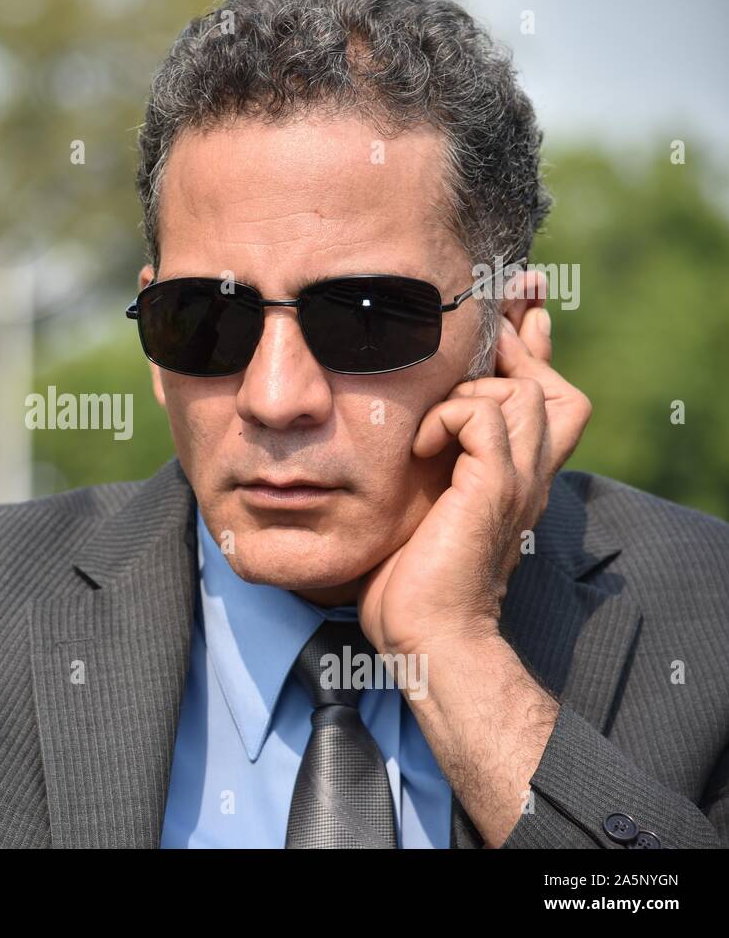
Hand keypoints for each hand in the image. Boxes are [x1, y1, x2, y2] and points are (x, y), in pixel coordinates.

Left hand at [357, 293, 591, 656]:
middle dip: (513, 348)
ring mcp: (517, 480)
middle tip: (476, 340)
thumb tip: (398, 428)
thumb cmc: (410, 583)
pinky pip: (482, 415)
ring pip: (521, 391)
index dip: (533, 352)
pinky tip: (419, 445)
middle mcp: (529, 474)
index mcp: (517, 476)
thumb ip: (426, 464)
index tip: (510, 314)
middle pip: (551, 385)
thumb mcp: (419, 508)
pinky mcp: (493, 488)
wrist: (428, 636)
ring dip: (470, 388)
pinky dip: (447, 416)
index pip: (549, 398)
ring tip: (433, 415)